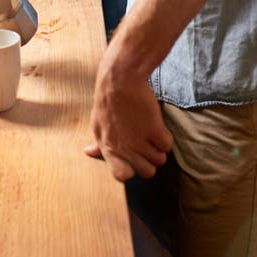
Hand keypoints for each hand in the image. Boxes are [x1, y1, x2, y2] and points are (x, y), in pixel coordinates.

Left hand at [84, 51, 172, 181]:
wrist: (120, 80)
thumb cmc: (108, 102)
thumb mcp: (97, 124)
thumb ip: (98, 144)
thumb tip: (88, 152)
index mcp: (108, 148)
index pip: (122, 176)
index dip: (130, 169)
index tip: (131, 156)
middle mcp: (124, 148)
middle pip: (148, 172)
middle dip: (150, 159)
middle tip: (146, 143)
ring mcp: (139, 140)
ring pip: (160, 160)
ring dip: (158, 147)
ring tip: (150, 131)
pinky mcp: (154, 129)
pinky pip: (168, 146)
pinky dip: (165, 137)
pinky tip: (156, 125)